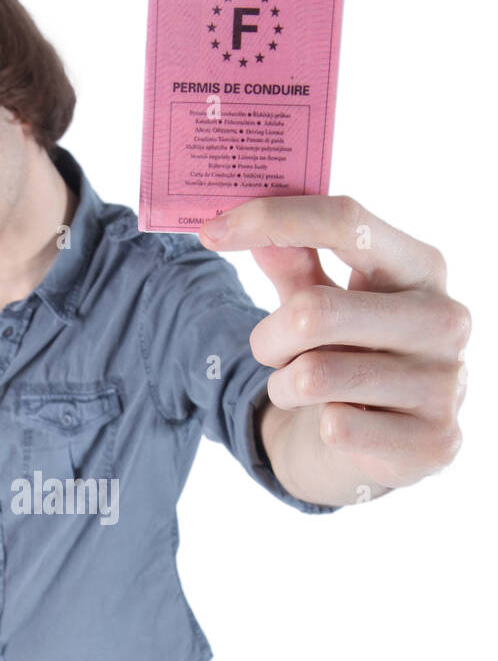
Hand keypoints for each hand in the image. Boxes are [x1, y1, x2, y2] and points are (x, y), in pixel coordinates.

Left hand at [198, 195, 470, 488]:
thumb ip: (294, 262)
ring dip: (285, 386)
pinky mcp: (432, 441)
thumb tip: (246, 223)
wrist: (392, 439)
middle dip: (268, 337)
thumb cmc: (355, 353)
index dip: (273, 219)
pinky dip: (320, 425)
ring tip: (303, 389)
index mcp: (423, 268)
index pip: (347, 222)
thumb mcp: (327, 300)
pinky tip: (342, 421)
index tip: (214, 231)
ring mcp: (445, 383)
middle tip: (268, 350)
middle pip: (313, 311)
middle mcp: (446, 320)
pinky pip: (337, 427)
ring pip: (315, 377)